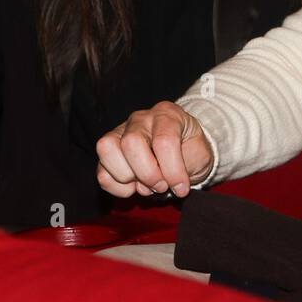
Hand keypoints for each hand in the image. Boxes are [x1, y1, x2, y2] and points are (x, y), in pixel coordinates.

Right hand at [96, 101, 212, 198]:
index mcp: (167, 114)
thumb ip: (185, 165)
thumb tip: (160, 182)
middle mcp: (141, 118)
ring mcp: (120, 132)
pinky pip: (101, 171)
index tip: (182, 188)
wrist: (184, 153)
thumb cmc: (191, 152)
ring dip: (128, 178)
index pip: (164, 141)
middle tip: (162, 186)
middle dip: (148, 174)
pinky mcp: (108, 151)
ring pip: (108, 149)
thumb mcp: (200, 156)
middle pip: (132, 142)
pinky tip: (134, 186)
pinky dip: (116, 187)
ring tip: (147, 185)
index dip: (172, 170)